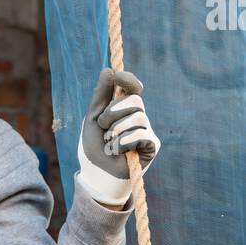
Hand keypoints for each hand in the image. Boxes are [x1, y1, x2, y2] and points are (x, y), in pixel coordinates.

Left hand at [76, 68, 160, 206]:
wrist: (96, 174)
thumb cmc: (94, 147)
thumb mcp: (93, 118)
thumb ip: (100, 95)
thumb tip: (108, 70)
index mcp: (124, 109)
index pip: (133, 88)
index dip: (128, 79)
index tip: (117, 77)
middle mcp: (138, 117)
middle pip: (135, 100)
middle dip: (112, 112)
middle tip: (103, 126)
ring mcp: (147, 131)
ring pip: (138, 117)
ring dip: (116, 130)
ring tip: (109, 142)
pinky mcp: (152, 145)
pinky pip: (140, 133)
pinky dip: (122, 142)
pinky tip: (117, 152)